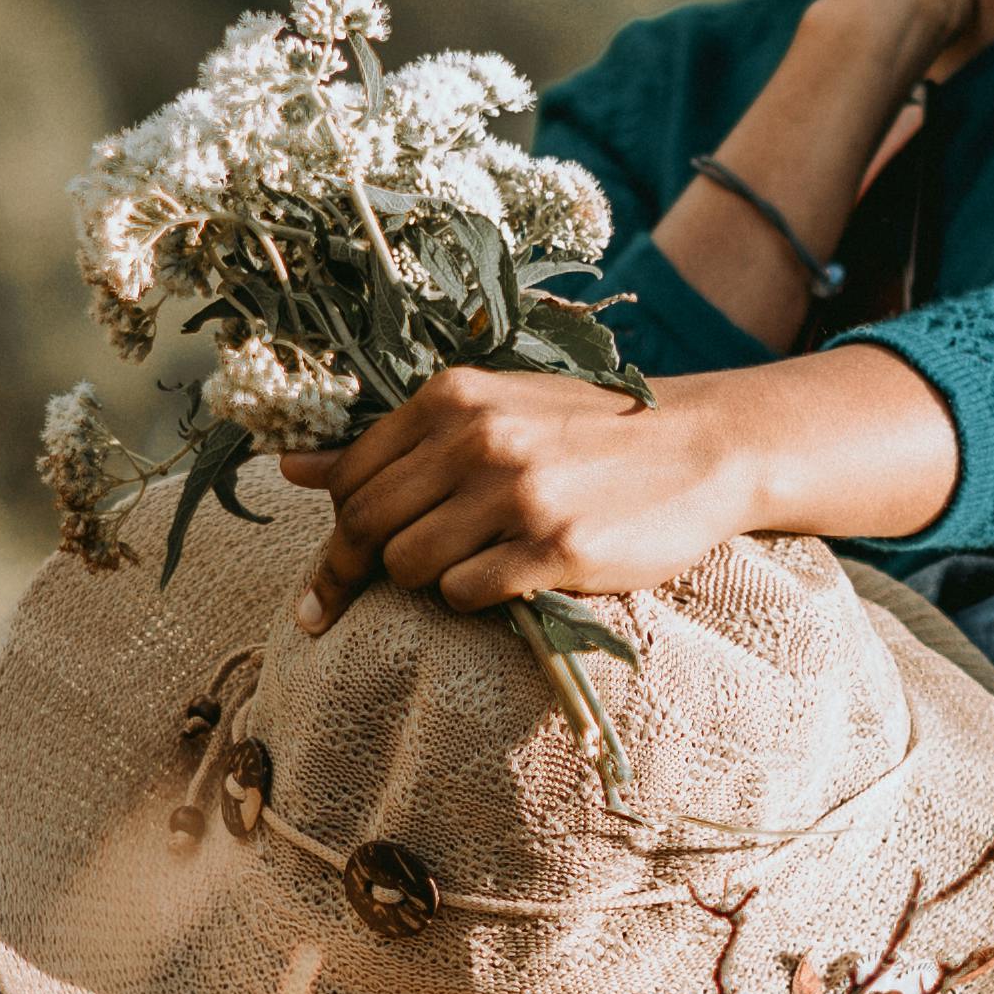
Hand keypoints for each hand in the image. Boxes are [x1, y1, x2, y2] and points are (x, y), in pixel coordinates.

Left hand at [283, 371, 768, 621]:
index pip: (350, 479)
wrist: (703, 445)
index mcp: (453, 396)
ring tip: (477, 562)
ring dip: (430, 580)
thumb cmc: (588, 431)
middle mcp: (478, 438)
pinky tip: (513, 576)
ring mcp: (516, 493)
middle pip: (367, 527)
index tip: (328, 582)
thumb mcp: (491, 411)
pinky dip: (477, 597)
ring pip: (410, 567)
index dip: (333, 536)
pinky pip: (467, 595)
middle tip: (384, 591)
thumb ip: (394, 440)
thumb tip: (290, 466)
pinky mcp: (555, 546)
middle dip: (364, 571)